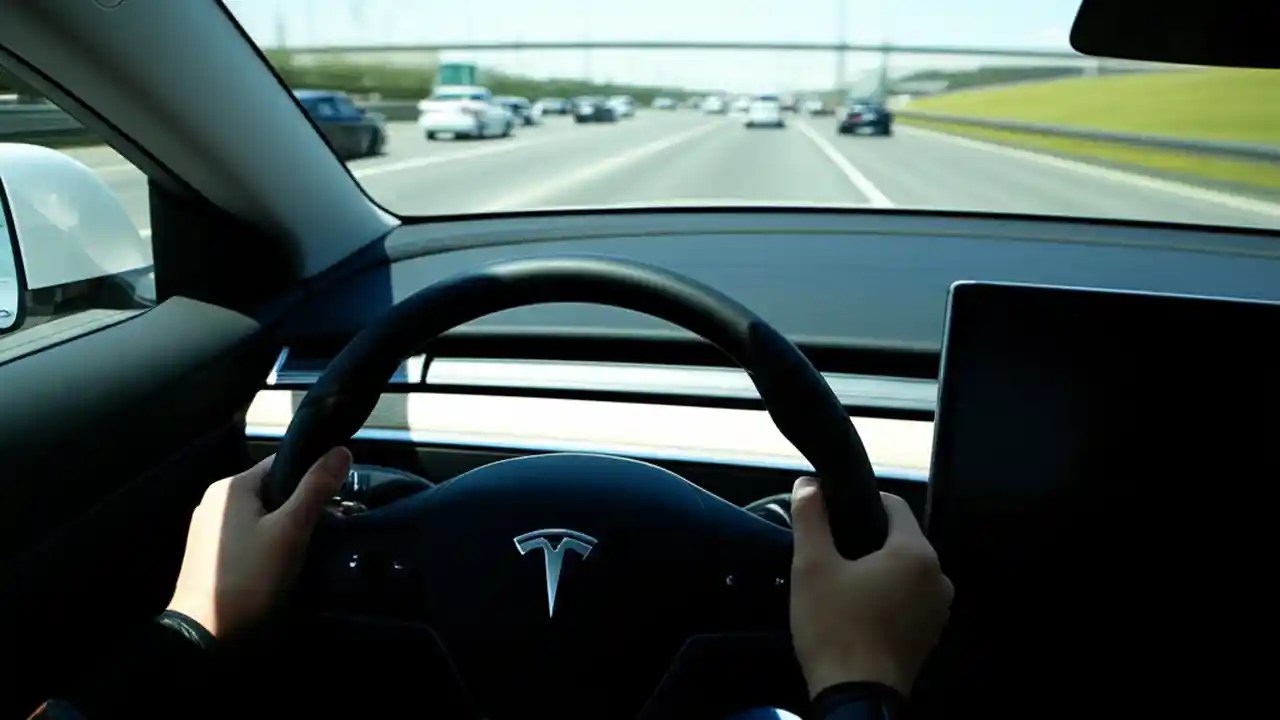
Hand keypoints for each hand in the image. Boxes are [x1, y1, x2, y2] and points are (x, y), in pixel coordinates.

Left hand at [166, 447, 351, 638]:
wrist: (206, 636)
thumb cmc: (251, 576)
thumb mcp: (291, 530)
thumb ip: (316, 489)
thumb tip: (341, 450)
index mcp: (231, 486)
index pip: (282, 464)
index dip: (313, 477)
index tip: (338, 499)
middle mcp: (215, 501)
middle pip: (272, 491)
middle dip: (302, 506)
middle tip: (329, 529)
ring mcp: (209, 529)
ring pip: (262, 516)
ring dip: (287, 528)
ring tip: (311, 549)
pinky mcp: (209, 555)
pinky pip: (248, 537)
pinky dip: (269, 544)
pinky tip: (284, 564)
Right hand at [789, 478, 952, 696]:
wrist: (855, 696)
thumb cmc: (835, 625)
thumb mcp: (812, 566)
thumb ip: (810, 518)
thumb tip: (808, 483)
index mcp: (916, 552)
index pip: (894, 506)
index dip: (861, 503)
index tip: (833, 517)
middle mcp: (939, 577)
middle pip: (900, 540)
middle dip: (867, 542)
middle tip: (830, 555)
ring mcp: (939, 610)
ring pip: (905, 573)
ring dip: (878, 572)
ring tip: (841, 585)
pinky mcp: (931, 636)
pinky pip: (909, 601)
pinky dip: (888, 598)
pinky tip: (858, 611)